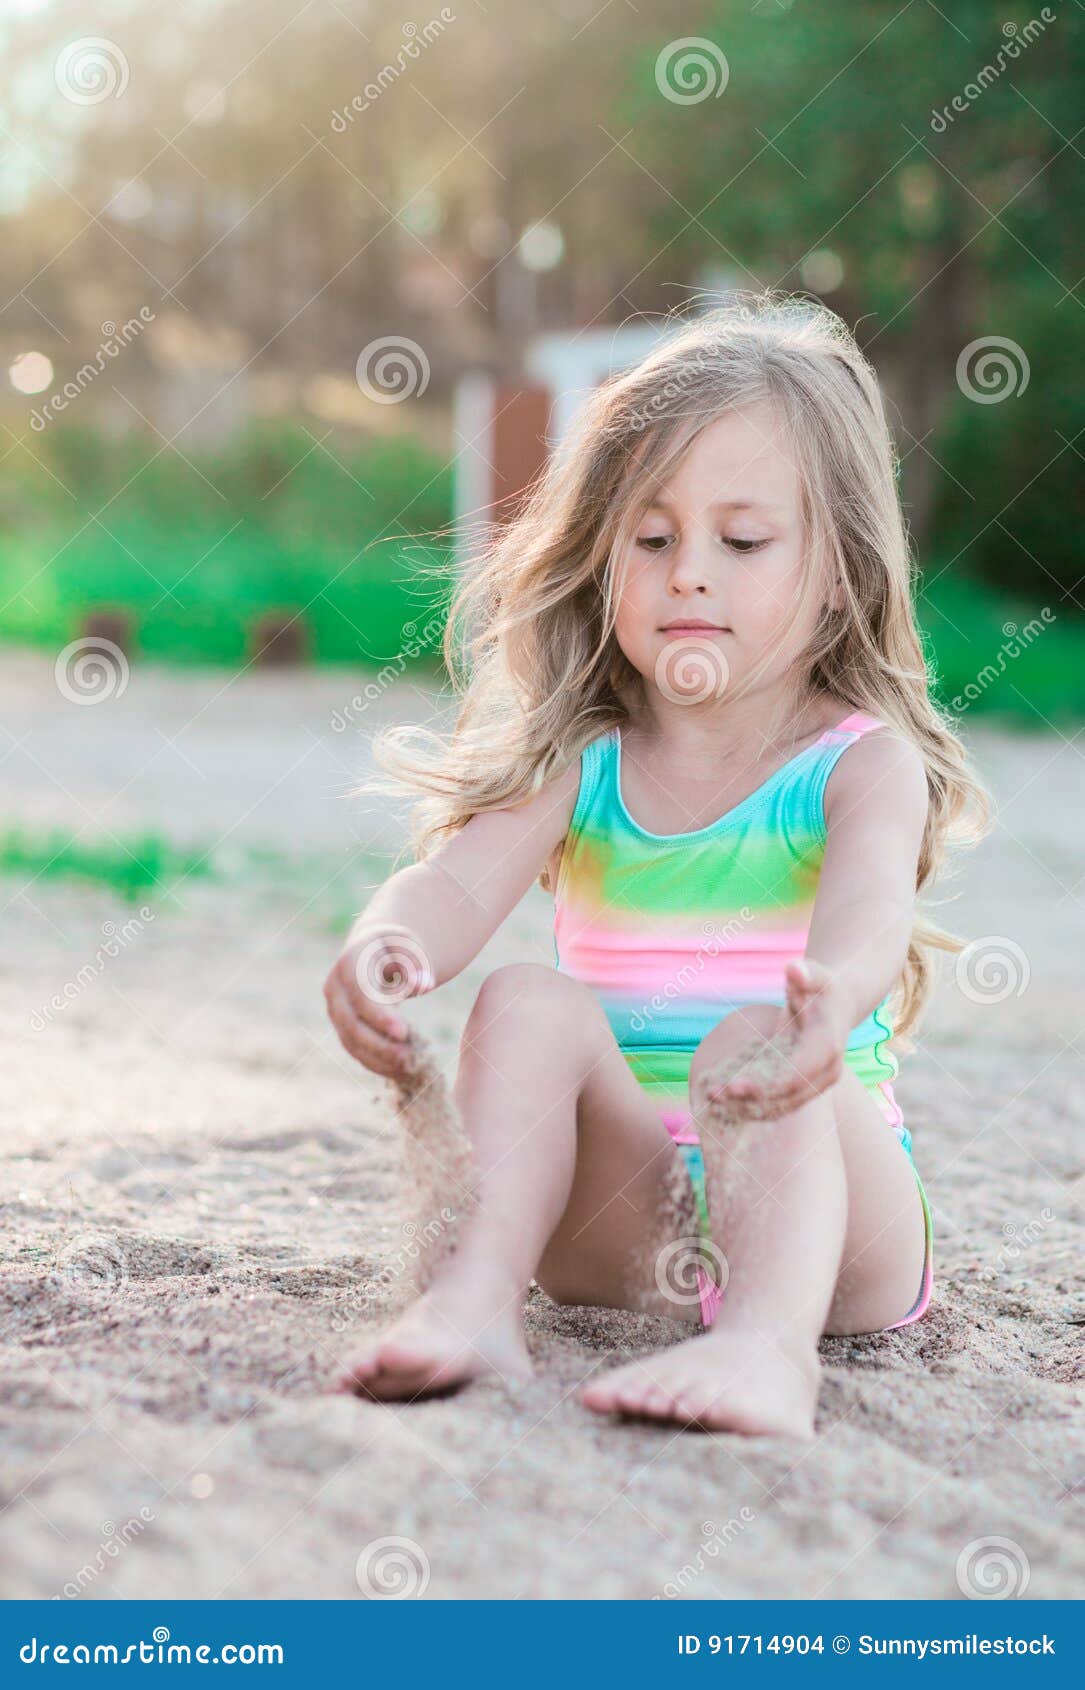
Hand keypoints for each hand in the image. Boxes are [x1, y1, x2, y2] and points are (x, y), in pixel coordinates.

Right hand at [323, 922, 435, 1077]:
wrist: (375, 951)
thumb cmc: (397, 948)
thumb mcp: (409, 945)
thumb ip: (418, 962)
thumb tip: (424, 985)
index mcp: (350, 962)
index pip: (360, 994)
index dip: (379, 1016)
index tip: (404, 1032)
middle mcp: (335, 988)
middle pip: (351, 1024)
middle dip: (379, 1045)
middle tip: (409, 1057)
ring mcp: (335, 1010)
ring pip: (351, 1042)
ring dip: (378, 1059)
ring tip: (409, 1067)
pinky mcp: (342, 1027)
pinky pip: (355, 1050)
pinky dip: (376, 1063)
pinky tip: (400, 1071)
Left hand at [706, 960, 849, 1119]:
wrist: (839, 1003)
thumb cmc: (821, 986)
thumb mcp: (814, 975)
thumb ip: (804, 972)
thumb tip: (794, 968)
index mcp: (828, 1046)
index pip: (798, 1075)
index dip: (767, 1084)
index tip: (735, 1085)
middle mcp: (828, 1072)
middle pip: (788, 1097)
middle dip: (750, 1098)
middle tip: (714, 1093)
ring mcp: (819, 1084)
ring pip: (784, 1106)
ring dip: (748, 1107)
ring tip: (712, 1099)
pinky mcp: (808, 1089)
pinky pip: (781, 1105)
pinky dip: (754, 1107)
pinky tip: (726, 1104)